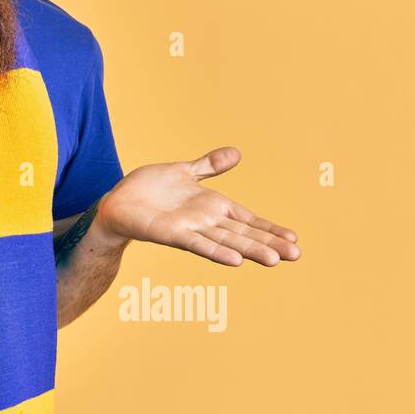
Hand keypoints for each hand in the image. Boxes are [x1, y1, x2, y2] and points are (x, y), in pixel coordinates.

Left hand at [94, 146, 301, 266]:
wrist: (117, 202)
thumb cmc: (149, 189)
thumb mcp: (183, 171)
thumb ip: (209, 166)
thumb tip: (237, 153)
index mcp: (211, 206)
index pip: (247, 219)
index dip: (269, 228)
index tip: (294, 238)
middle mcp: (205, 221)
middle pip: (243, 234)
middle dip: (269, 243)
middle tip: (297, 255)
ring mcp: (190, 229)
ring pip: (226, 241)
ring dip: (249, 250)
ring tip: (274, 260)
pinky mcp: (172, 234)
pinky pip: (197, 244)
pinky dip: (216, 251)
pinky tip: (235, 260)